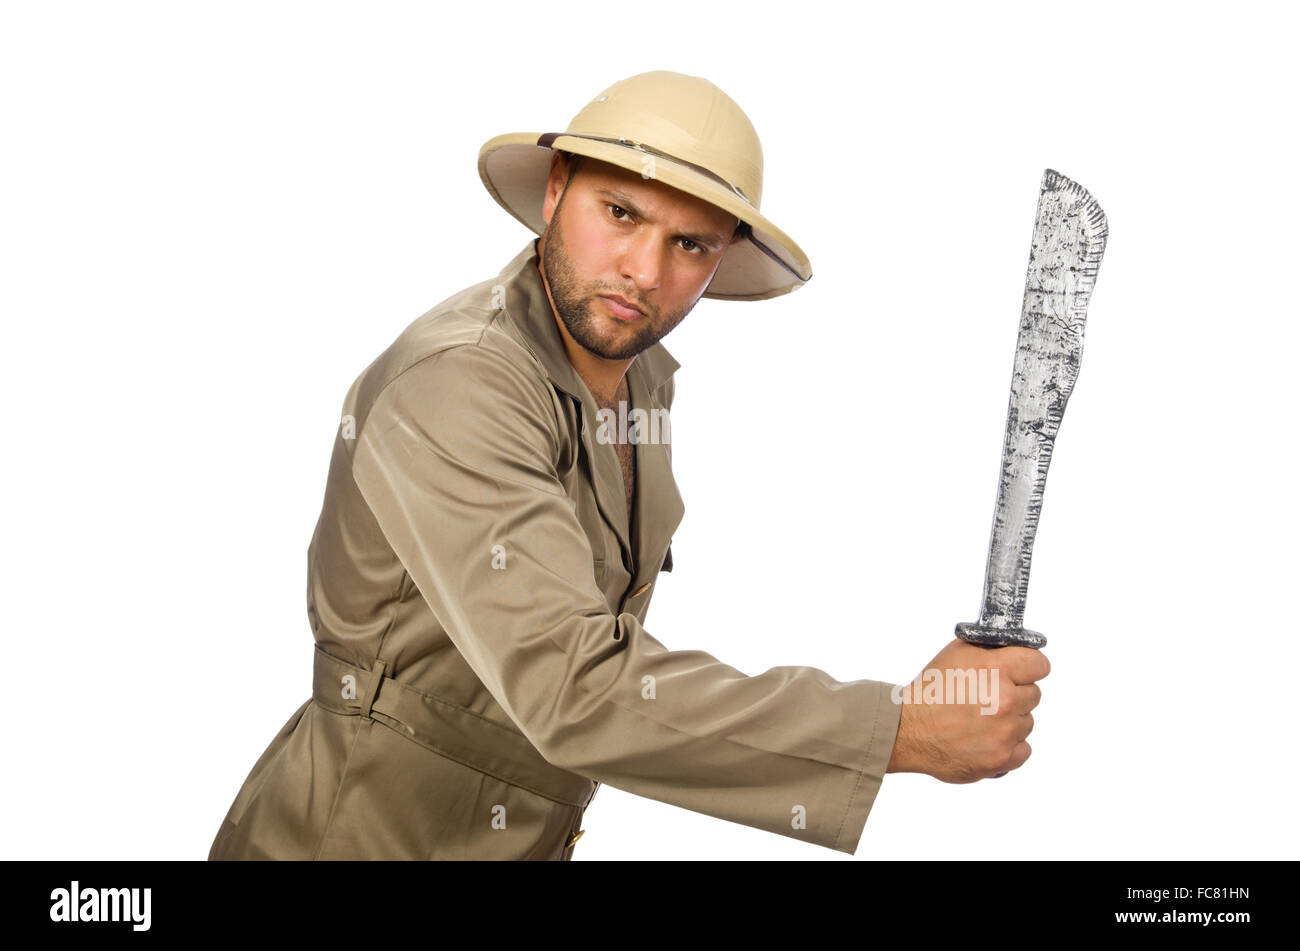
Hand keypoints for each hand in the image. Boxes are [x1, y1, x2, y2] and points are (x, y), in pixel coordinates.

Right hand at [885, 637, 1048, 782]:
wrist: (907, 729)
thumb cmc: (930, 691)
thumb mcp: (956, 653)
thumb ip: (991, 649)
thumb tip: (1014, 648)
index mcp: (995, 669)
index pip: (1039, 664)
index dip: (1028, 667)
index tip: (1020, 672)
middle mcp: (1005, 700)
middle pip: (1034, 694)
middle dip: (1015, 694)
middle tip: (989, 698)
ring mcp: (1005, 732)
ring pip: (1028, 722)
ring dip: (1010, 721)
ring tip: (981, 721)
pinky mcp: (1002, 758)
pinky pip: (1023, 749)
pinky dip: (1009, 746)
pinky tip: (987, 739)